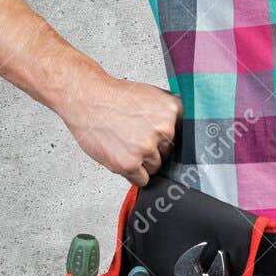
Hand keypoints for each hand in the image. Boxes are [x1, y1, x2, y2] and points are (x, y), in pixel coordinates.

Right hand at [55, 72, 181, 186]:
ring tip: (126, 145)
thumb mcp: (154, 95)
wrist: (87, 99)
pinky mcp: (130, 163)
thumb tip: (188, 131)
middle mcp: (164, 129)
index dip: (172, 139)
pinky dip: (134, 174)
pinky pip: (142, 180)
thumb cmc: (116, 97)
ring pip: (156, 167)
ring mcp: (147, 148)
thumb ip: (171, 114)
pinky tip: (124, 158)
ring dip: (143, 162)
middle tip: (136, 138)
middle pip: (170, 153)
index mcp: (174, 111)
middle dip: (155, 149)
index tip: (165, 141)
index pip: (187, 136)